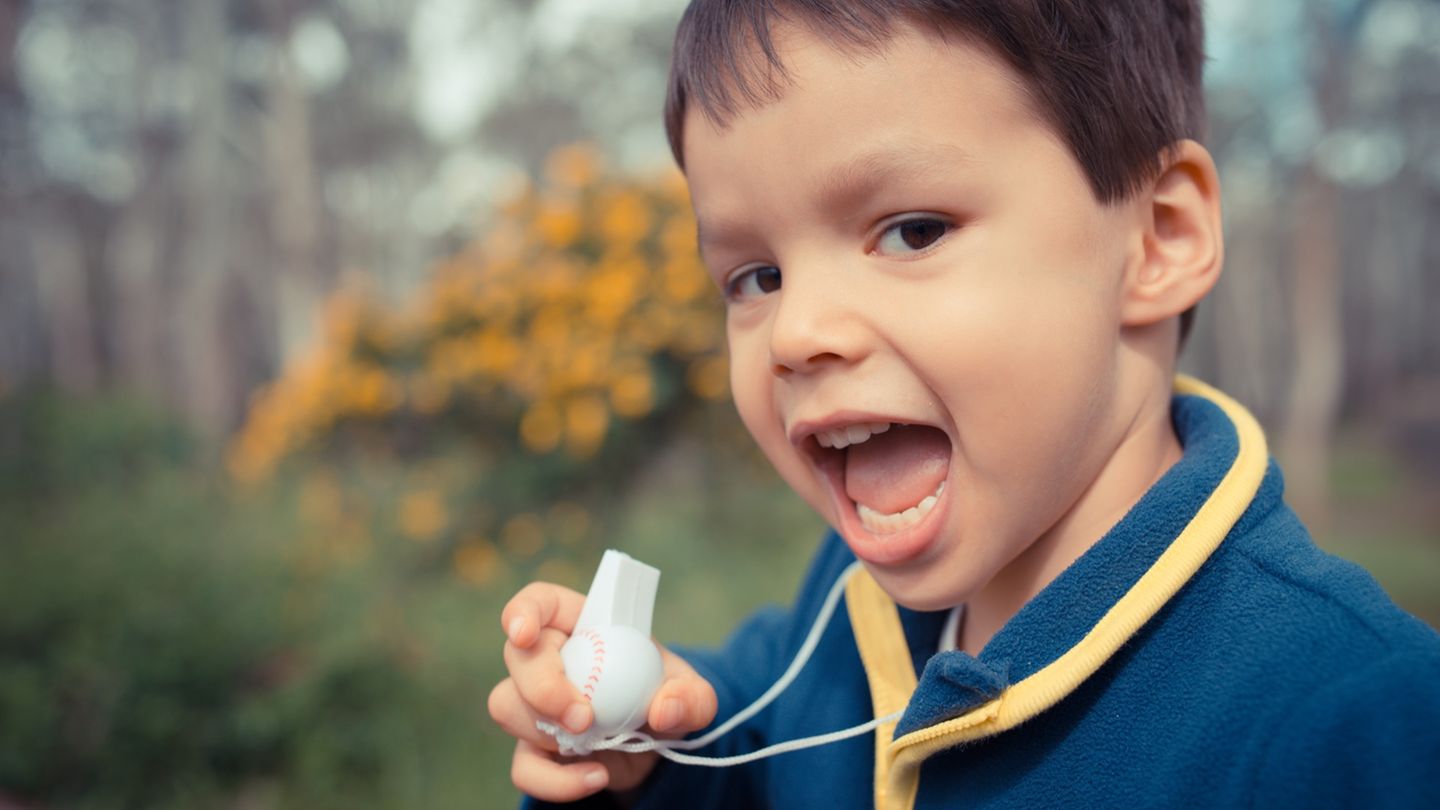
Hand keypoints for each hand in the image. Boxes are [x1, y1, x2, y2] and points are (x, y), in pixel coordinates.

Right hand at [488, 581, 718, 802]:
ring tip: (597, 744)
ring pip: (508, 707)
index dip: (523, 611)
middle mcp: (551, 659)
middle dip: (542, 686)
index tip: (524, 633)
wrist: (659, 748)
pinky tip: (596, 777)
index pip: (540, 602)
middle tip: (583, 716)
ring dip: (544, 730)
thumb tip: (665, 708)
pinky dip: (556, 780)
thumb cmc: (667, 698)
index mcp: (583, 626)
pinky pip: (524, 766)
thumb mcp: (693, 694)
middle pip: (518, 657)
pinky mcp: (535, 749)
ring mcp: (535, 705)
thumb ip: (691, 696)